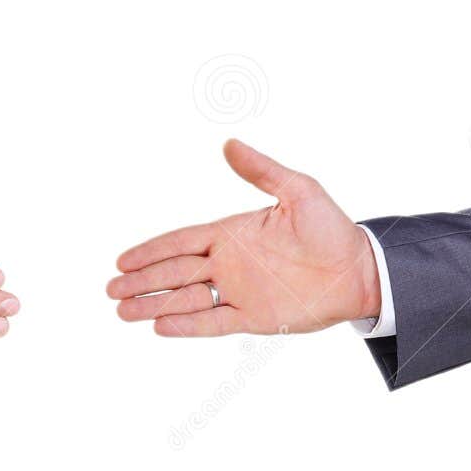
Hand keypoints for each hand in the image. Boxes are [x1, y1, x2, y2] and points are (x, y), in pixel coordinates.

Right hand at [108, 140, 379, 336]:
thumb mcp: (299, 190)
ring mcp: (239, 292)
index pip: (180, 242)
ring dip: (154, 305)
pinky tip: (160, 326)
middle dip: (142, 282)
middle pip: (174, 273)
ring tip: (123, 312)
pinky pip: (213, 322)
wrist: (360, 270)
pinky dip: (187, 325)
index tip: (122, 261)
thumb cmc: (332, 228)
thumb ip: (261, 170)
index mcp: (232, 233)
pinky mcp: (255, 318)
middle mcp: (229, 264)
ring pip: (186, 300)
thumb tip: (229, 144)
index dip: (150, 251)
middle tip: (111, 290)